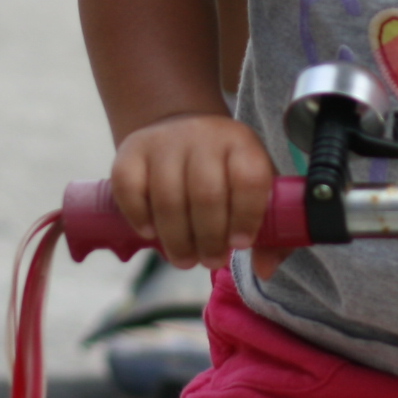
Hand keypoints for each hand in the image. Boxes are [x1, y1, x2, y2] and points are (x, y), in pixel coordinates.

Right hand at [110, 111, 280, 271]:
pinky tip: (150, 232)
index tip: (241, 244)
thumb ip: (268, 231)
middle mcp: (204, 136)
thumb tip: (264, 269)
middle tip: (210, 260)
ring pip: (167, 196)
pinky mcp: (131, 150)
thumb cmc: (224, 169)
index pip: (249, 178)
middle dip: (209, 238)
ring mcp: (165, 141)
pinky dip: (138, 216)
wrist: (181, 127)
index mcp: (241, 143)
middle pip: (206, 194)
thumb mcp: (254, 187)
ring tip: (185, 259)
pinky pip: (129, 187)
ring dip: (176, 238)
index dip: (247, 216)